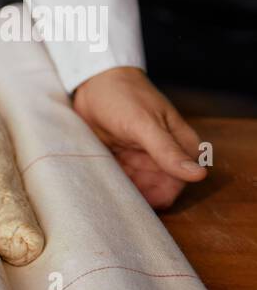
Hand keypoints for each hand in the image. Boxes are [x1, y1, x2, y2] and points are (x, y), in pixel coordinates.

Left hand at [72, 66, 206, 209]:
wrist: (91, 82)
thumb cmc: (123, 96)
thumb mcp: (145, 124)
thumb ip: (168, 151)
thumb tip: (198, 175)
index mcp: (179, 144)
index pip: (180, 181)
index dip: (163, 195)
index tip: (143, 206)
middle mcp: (162, 154)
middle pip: (158, 188)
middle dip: (142, 198)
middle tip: (120, 207)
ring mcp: (140, 157)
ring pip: (138, 187)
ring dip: (126, 194)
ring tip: (109, 199)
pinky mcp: (120, 158)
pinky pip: (120, 180)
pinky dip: (113, 186)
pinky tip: (102, 191)